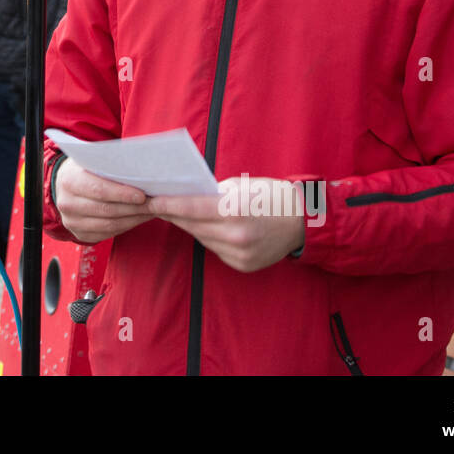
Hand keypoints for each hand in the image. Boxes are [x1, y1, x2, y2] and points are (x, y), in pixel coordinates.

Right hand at [54, 157, 151, 243]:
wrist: (63, 184)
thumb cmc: (84, 169)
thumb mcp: (91, 160)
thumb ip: (110, 165)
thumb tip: (141, 172)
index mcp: (69, 181)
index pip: (99, 190)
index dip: (122, 194)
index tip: (142, 195)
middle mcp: (67, 203)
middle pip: (106, 210)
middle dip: (133, 208)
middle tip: (153, 204)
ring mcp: (71, 221)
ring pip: (109, 225)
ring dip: (133, 219)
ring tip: (150, 211)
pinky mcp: (79, 234)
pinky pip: (108, 233)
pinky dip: (126, 227)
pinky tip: (138, 218)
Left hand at [145, 177, 305, 272]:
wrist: (303, 221)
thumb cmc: (271, 195)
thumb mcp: (241, 186)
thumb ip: (212, 194)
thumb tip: (184, 197)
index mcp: (236, 211)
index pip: (191, 208)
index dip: (168, 204)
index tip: (150, 200)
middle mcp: (237, 236)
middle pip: (193, 225)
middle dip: (173, 214)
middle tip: (155, 203)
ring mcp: (240, 255)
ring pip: (201, 238)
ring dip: (189, 226)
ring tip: (174, 213)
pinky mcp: (243, 266)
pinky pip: (215, 249)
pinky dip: (208, 237)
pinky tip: (201, 227)